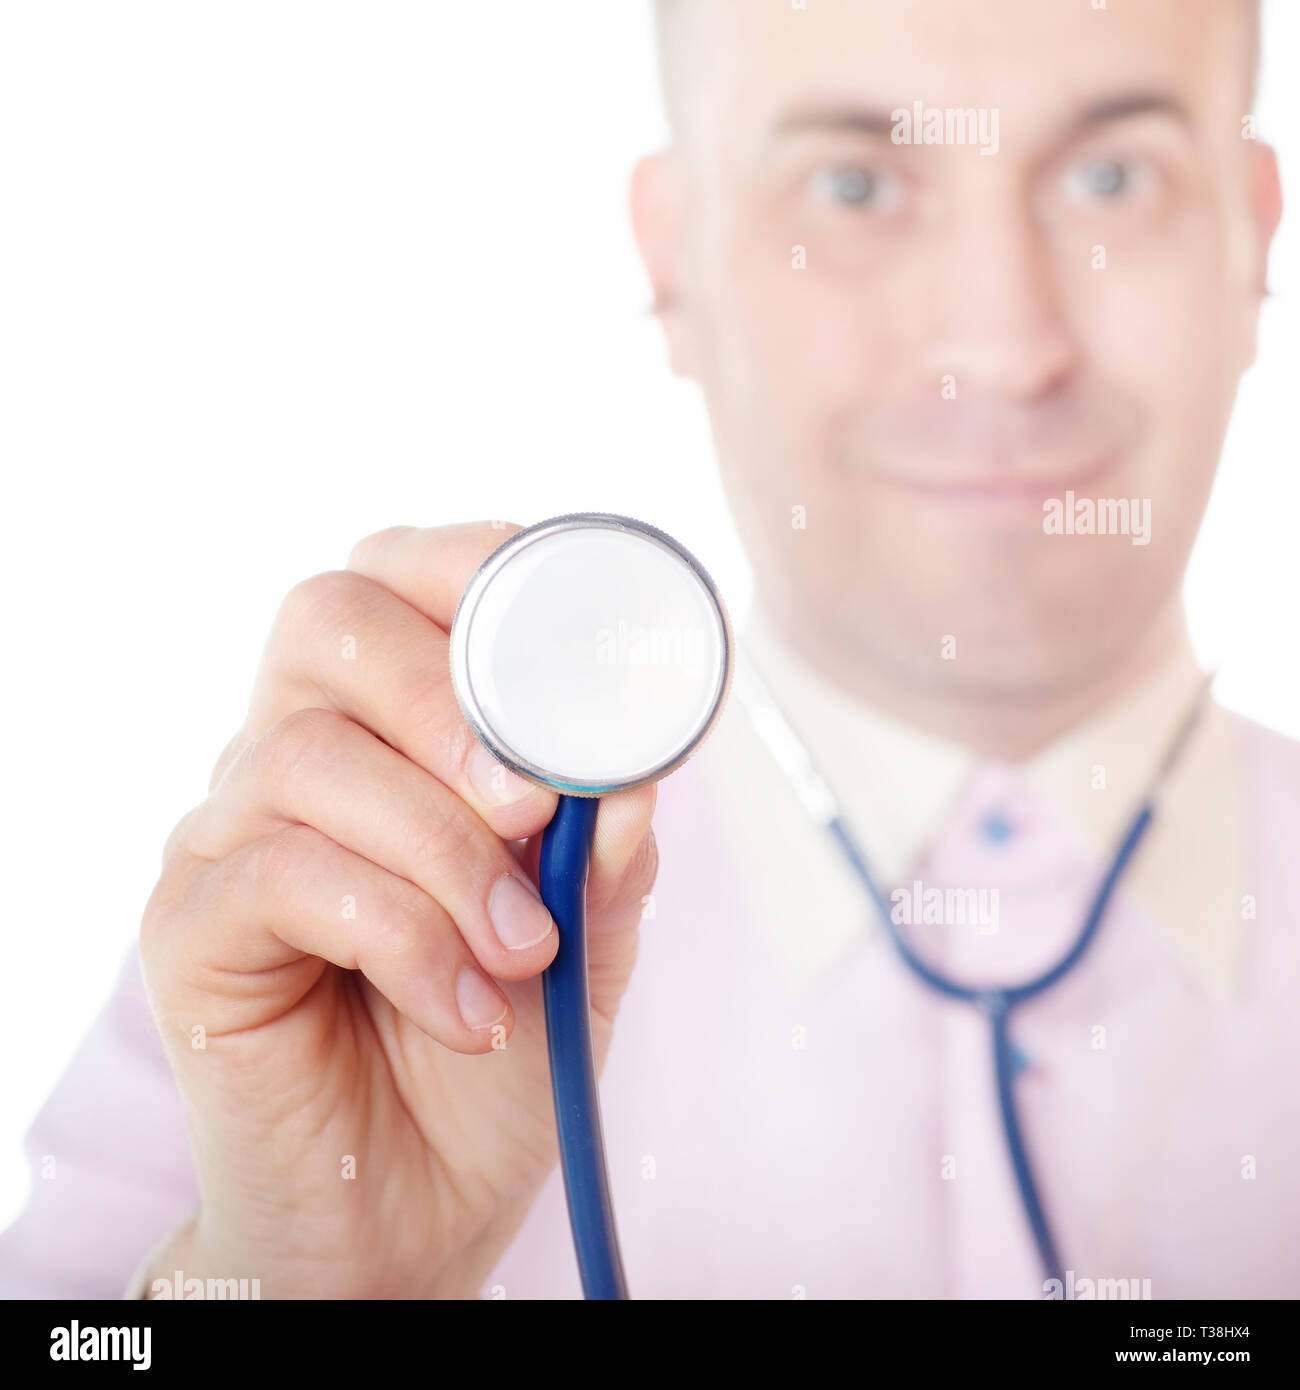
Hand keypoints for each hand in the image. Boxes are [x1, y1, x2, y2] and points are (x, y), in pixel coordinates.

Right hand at [139, 523, 656, 1297]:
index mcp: (393, 720)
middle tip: (533, 807)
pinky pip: (282, 876)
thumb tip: (630, 778)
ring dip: (443, 852)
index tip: (563, 647)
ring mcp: (231, 829)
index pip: (398, 577)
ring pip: (311, 756)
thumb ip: (604, 853)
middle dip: (447, 699)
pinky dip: (399, 936)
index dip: (472, 569)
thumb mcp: (586, 937)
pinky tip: (461, 1013)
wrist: (419, 1199)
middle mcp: (297, 746)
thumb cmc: (500, 1041)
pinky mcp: (191, 923)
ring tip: (521, 948)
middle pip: (329, 619)